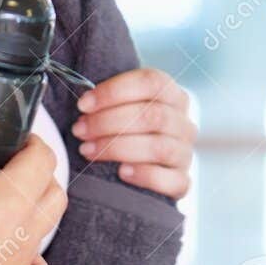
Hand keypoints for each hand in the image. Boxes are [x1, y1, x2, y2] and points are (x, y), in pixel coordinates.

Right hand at [0, 102, 65, 264]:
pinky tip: (19, 262)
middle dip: (40, 175)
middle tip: (13, 166)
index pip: (44, 160)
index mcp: (8, 203)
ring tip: (9, 207)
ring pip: (49, 234)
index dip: (34, 142)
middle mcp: (22, 237)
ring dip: (36, 216)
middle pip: (54, 194)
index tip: (18, 139)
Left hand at [71, 68, 195, 199]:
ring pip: (159, 147)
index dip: (114, 91)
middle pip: (153, 115)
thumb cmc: (129, 130)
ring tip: (88, 150)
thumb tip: (83, 103)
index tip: (83, 104)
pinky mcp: (182, 182)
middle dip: (108, 122)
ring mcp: (185, 153)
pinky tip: (122, 172)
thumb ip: (110, 101)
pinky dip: (145, 175)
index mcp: (172, 95)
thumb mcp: (124, 108)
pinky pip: (171, 180)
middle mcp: (184, 123)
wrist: (150, 167)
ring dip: (117, 148)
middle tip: (80, 129)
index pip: (151, 82)